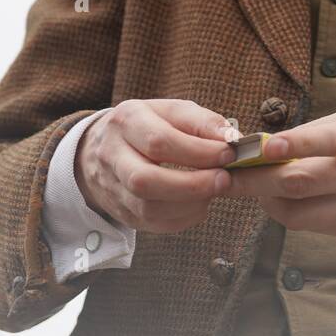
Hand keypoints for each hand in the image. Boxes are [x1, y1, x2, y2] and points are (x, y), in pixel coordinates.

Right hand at [74, 99, 236, 232]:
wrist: (102, 147)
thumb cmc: (147, 125)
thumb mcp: (170, 111)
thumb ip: (201, 122)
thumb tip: (232, 138)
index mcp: (126, 120)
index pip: (159, 141)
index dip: (197, 151)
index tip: (228, 153)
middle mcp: (112, 154)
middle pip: (145, 180)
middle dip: (192, 184)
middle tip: (224, 180)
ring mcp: (112, 187)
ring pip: (147, 208)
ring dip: (189, 204)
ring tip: (213, 191)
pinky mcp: (120, 212)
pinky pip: (152, 224)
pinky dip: (182, 218)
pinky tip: (198, 204)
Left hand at [224, 108, 335, 245]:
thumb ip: (327, 128)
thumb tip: (280, 138)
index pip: (329, 141)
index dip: (294, 144)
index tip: (263, 145)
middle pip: (301, 181)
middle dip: (257, 177)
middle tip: (228, 170)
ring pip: (299, 208)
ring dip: (263, 197)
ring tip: (243, 184)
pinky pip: (310, 223)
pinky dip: (285, 211)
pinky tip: (272, 198)